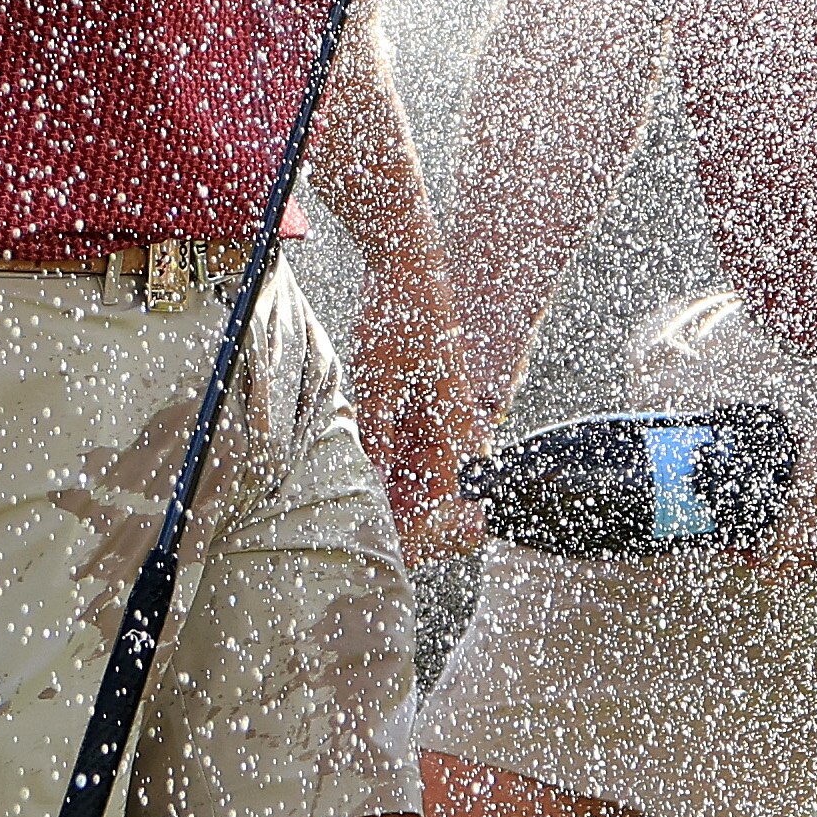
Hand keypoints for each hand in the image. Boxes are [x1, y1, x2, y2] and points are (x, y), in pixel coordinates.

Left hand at [351, 270, 474, 559]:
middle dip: (404, 517)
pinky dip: (389, 463)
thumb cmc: (402, 313)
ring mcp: (437, 412)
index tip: (395, 552)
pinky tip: (367, 475)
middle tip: (370, 538)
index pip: (445, 500)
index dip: (419, 532)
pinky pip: (408, 444)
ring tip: (362, 512)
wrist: (409, 263)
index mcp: (455, 422)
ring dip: (394, 491)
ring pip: (419, 470)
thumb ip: (379, 429)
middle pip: (433, 490)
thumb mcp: (381, 375)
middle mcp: (454, 423)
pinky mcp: (421, 400)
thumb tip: (376, 474)